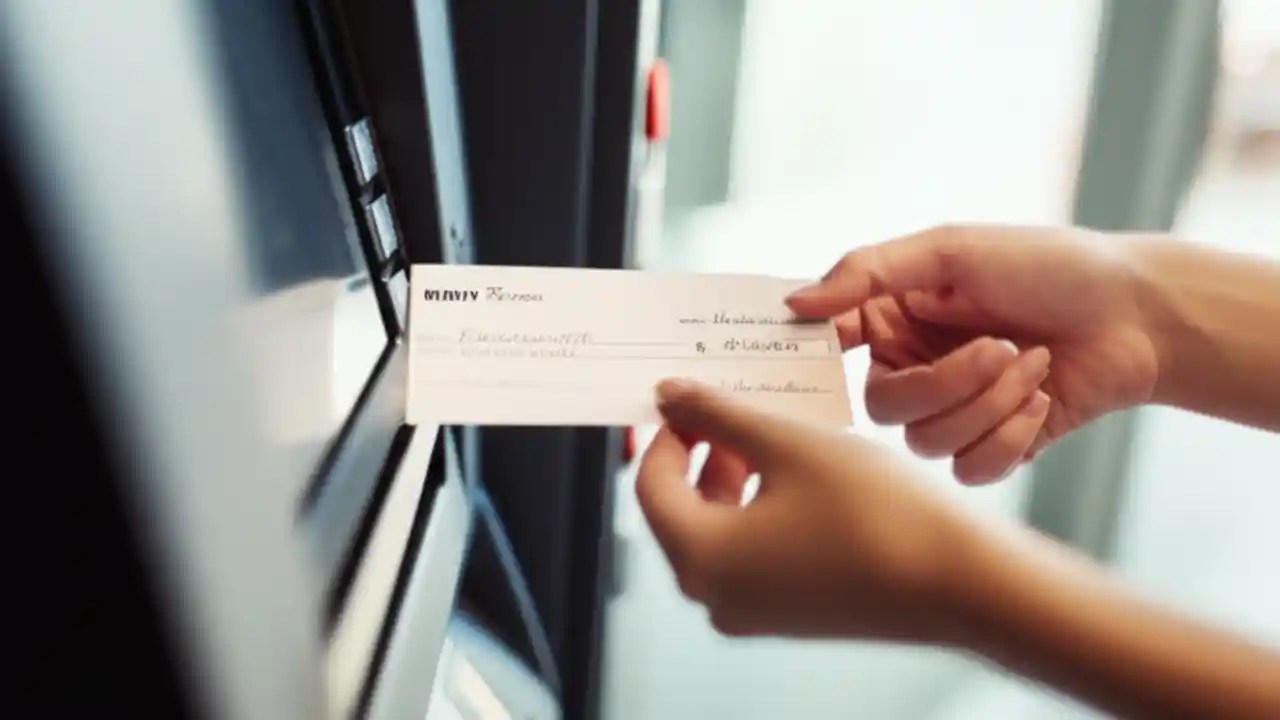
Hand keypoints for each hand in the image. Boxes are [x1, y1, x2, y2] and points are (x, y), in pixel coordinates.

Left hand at [635, 379, 978, 641]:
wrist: (962, 583)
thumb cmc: (877, 515)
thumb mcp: (787, 444)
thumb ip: (718, 415)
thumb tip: (670, 396)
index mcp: (700, 559)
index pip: (651, 483)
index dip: (668, 431)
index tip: (692, 397)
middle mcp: (716, 597)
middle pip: (680, 509)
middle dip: (702, 452)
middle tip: (736, 408)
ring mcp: (753, 612)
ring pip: (718, 530)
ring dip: (734, 477)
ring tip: (774, 434)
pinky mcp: (789, 613)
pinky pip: (751, 553)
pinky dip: (760, 508)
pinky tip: (799, 473)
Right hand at [786, 225, 1162, 482]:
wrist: (1137, 313)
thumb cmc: (1047, 266)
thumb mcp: (951, 249)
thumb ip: (868, 272)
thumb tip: (795, 302)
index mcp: (893, 318)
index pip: (830, 349)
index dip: (821, 361)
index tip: (834, 356)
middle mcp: (914, 368)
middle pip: (884, 409)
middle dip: (947, 385)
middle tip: (1000, 347)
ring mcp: (952, 412)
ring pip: (928, 442)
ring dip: (992, 403)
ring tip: (1035, 362)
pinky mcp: (993, 448)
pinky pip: (970, 470)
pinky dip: (1010, 437)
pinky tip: (1042, 401)